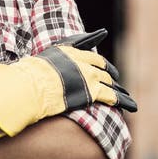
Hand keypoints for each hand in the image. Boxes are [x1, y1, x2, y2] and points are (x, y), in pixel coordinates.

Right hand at [0, 29, 136, 140]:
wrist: (30, 87)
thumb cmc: (28, 78)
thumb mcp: (38, 63)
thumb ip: (47, 62)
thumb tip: (38, 62)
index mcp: (69, 52)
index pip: (90, 55)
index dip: (99, 63)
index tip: (105, 67)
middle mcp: (81, 61)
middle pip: (103, 67)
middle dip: (111, 74)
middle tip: (117, 80)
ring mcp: (87, 76)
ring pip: (109, 81)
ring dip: (118, 88)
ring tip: (127, 97)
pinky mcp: (91, 91)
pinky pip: (111, 96)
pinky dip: (121, 100)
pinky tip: (129, 106)